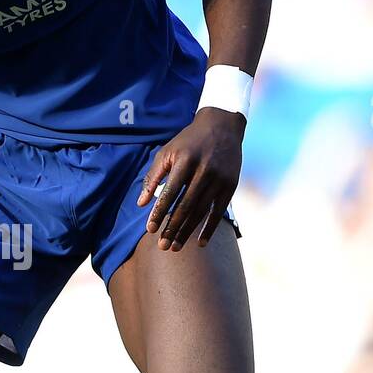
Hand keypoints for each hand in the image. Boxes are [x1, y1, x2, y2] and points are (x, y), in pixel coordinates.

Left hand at [137, 107, 244, 249]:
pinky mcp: (230, 185)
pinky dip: (209, 228)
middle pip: (186, 206)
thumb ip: (153, 177)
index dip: (159, 212)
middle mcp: (204, 170)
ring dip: (187, 231)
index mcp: (185, 160)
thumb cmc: (188, 142)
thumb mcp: (167, 152)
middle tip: (162, 246)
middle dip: (172, 228)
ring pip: (201, 211)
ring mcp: (219, 178)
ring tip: (175, 247)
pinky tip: (200, 243)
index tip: (150, 230)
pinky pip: (218, 211)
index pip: (170, 192)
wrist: (222, 126)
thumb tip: (141, 204)